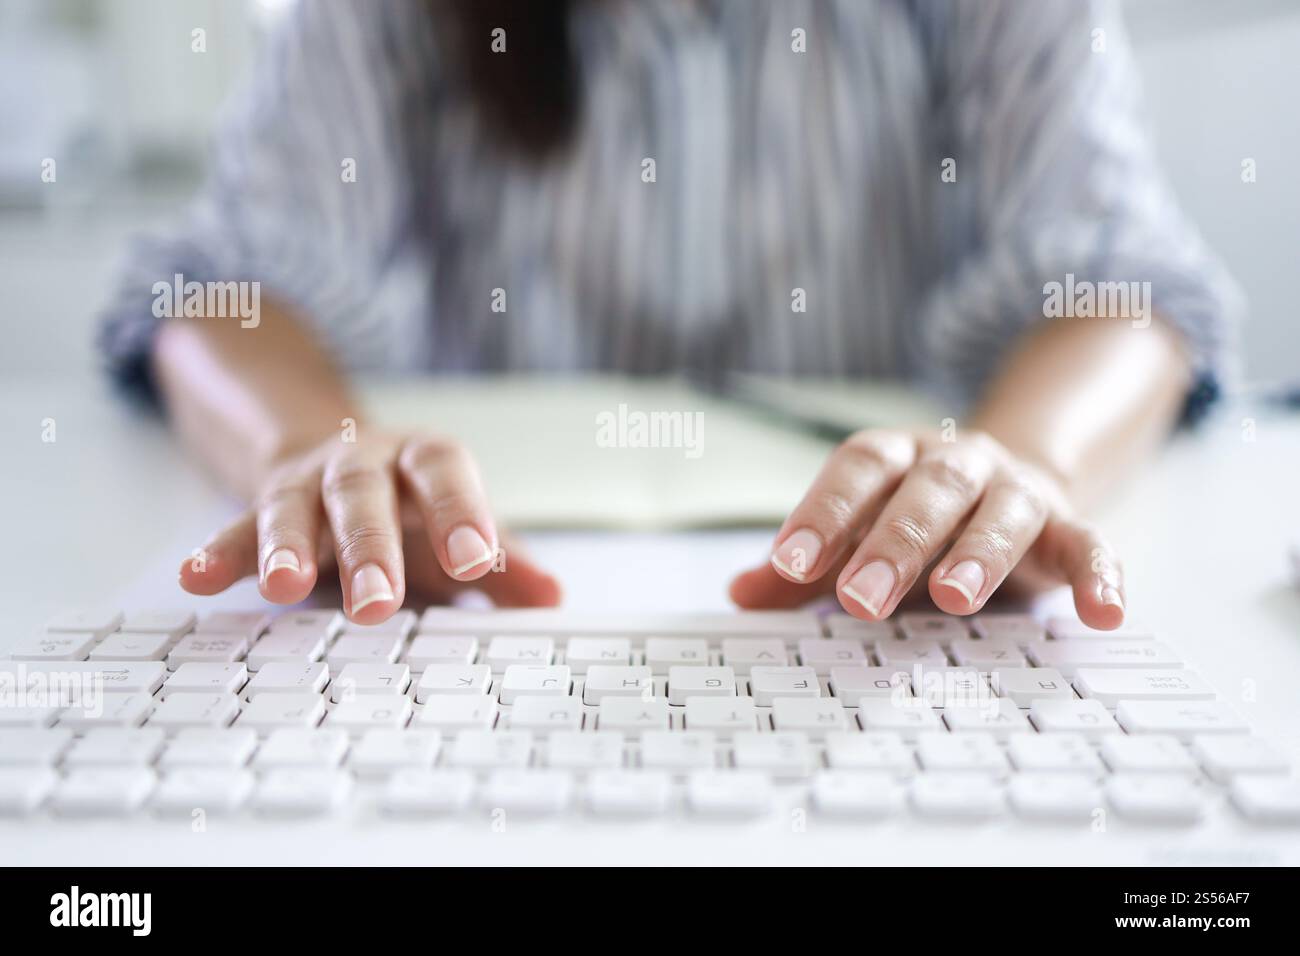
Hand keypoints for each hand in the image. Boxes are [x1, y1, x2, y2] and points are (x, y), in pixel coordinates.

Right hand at [179, 430, 560, 621]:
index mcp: (423, 460)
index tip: (477, 561)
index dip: (461, 514)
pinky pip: (234, 528)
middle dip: (370, 548)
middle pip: (363, 495)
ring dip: (286, 547)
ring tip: (283, 587)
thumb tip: (552, 596)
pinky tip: (195, 580)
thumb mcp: (461, 528)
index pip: (445, 475)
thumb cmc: (416, 507)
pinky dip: (217, 554)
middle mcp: (363, 462)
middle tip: (376, 604)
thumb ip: (506, 562)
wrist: (341, 459)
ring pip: (294, 507)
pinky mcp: (262, 507)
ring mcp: (307, 482)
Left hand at [730, 428, 1123, 627]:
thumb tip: (740, 592)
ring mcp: (1016, 493)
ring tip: (953, 599)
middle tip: (858, 598)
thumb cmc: (915, 522)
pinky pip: (1091, 548)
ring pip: (1002, 514)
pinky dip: (1100, 577)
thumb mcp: (859, 538)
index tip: (787, 562)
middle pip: (927, 493)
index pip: (858, 469)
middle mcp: (957, 464)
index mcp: (898, 458)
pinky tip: (1102, 614)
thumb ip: (808, 568)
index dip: (823, 512)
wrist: (1005, 486)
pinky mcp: (1067, 529)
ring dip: (977, 554)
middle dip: (893, 544)